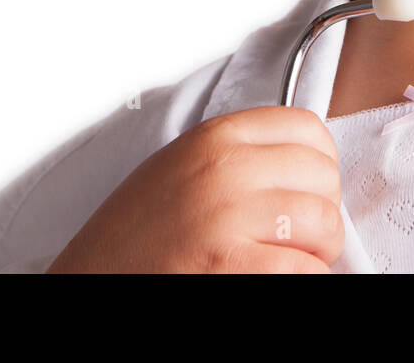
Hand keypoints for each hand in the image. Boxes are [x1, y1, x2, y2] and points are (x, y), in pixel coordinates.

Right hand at [46, 105, 343, 272]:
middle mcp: (224, 168)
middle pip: (324, 176)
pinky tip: (270, 277)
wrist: (88, 283)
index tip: (303, 192)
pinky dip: (304, 278)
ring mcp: (228, 215)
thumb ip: (238, 156)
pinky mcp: (232, 264)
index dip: (317, 166)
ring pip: (325, 223)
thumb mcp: (182, 170)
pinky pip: (307, 268)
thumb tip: (305, 166)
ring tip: (284, 262)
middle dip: (320, 212)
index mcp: (213, 138)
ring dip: (315, 251)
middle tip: (293, 237)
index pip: (309, 129)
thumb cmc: (133, 239)